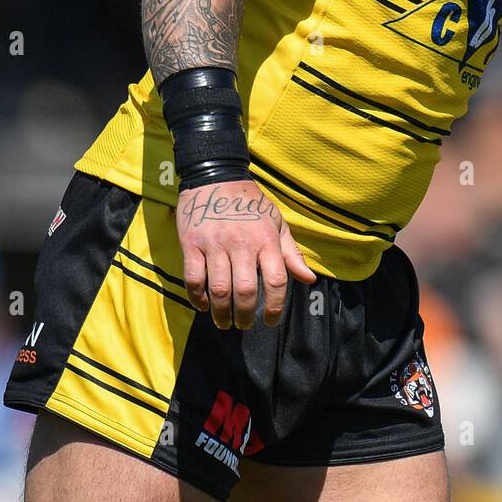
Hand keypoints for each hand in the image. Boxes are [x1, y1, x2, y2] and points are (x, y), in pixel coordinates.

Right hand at [176, 179, 316, 329]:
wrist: (216, 176)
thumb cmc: (251, 202)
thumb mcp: (276, 222)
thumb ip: (291, 253)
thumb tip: (309, 280)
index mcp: (266, 239)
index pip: (276, 280)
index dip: (275, 307)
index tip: (271, 321)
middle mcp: (242, 243)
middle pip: (246, 290)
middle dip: (245, 315)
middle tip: (244, 325)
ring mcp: (215, 244)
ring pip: (219, 289)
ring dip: (221, 312)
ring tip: (224, 322)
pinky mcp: (192, 243)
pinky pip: (193, 278)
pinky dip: (197, 297)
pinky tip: (203, 305)